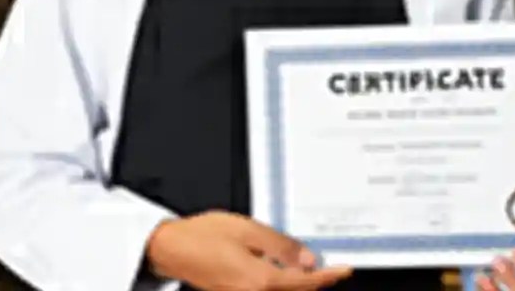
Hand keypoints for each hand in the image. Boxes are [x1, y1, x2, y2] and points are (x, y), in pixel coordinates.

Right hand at [145, 211, 352, 290]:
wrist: (171, 249)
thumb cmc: (202, 236)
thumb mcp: (247, 230)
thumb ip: (281, 246)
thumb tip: (307, 259)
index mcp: (260, 280)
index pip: (305, 283)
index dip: (328, 277)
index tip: (344, 271)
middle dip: (314, 282)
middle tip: (331, 268)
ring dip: (296, 284)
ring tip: (307, 267)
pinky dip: (279, 284)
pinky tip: (280, 270)